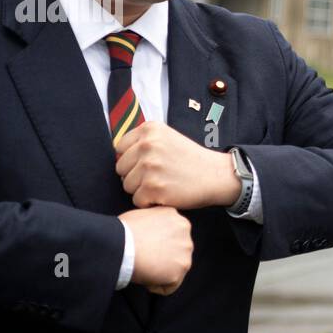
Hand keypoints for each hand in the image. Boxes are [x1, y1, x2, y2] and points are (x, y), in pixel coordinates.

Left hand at [114, 122, 241, 208]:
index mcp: (149, 129)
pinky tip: (166, 195)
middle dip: (135, 176)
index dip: (132, 160)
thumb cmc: (190, 160)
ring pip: (127, 186)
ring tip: (163, 185)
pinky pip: (137, 200)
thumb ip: (142, 141)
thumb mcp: (167, 137)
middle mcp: (147, 145)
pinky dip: (150, 203)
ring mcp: (150, 166)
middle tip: (158, 177)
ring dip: (142, 190)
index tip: (149, 165)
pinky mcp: (154, 187)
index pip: (120, 148)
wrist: (216, 175)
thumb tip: (117, 156)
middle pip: (120, 168)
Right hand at [120, 206, 193, 294]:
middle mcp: (186, 233)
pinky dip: (156, 286)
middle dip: (162, 259)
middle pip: (177, 252)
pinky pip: (170, 286)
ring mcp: (185, 252)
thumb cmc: (122, 231)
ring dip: (159, 273)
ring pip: (175, 269)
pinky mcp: (180, 269)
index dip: (157, 246)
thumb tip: (152, 232)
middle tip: (143, 260)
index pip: (173, 237)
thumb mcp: (144, 215)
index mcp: (177, 219)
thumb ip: (156, 222)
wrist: (119, 244)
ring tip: (143, 267)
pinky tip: (144, 277)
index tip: (143, 248)